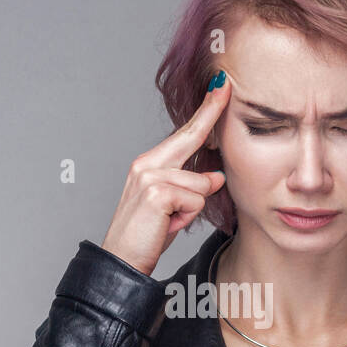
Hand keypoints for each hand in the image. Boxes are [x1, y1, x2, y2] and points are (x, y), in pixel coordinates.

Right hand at [101, 72, 230, 275]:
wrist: (122, 262)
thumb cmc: (146, 236)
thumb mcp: (175, 209)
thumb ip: (193, 189)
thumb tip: (217, 177)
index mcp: (149, 165)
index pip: (183, 134)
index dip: (205, 112)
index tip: (219, 88)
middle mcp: (146, 164)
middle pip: (190, 137)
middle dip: (210, 113)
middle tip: (225, 85)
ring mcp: (149, 176)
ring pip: (201, 183)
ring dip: (193, 207)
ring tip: (170, 222)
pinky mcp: (155, 192)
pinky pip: (195, 199)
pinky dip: (188, 216)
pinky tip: (168, 225)